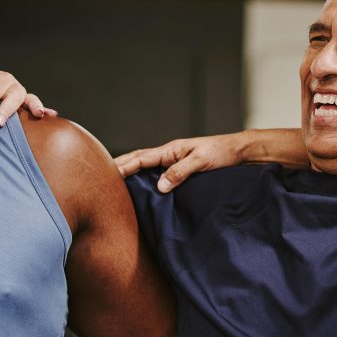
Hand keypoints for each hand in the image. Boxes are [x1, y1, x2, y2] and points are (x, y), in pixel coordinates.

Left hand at [0, 71, 57, 127]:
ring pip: (28, 99)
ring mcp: (21, 96)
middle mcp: (12, 85)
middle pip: (11, 95)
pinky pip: (37, 107)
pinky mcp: (28, 106)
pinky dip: (45, 110)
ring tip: (37, 113)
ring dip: (33, 106)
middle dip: (5, 109)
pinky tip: (51, 115)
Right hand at [114, 133, 246, 192]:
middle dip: (119, 167)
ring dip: (129, 171)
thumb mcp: (201, 162)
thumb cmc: (221, 154)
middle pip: (138, 159)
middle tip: (99, 177)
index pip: (140, 158)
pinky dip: (143, 177)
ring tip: (112, 183)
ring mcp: (173, 160)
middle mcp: (169, 154)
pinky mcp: (180, 168)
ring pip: (145, 165)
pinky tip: (139, 187)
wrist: (238, 152)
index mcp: (170, 150)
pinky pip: (155, 172)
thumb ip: (180, 172)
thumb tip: (160, 186)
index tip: (107, 175)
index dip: (123, 166)